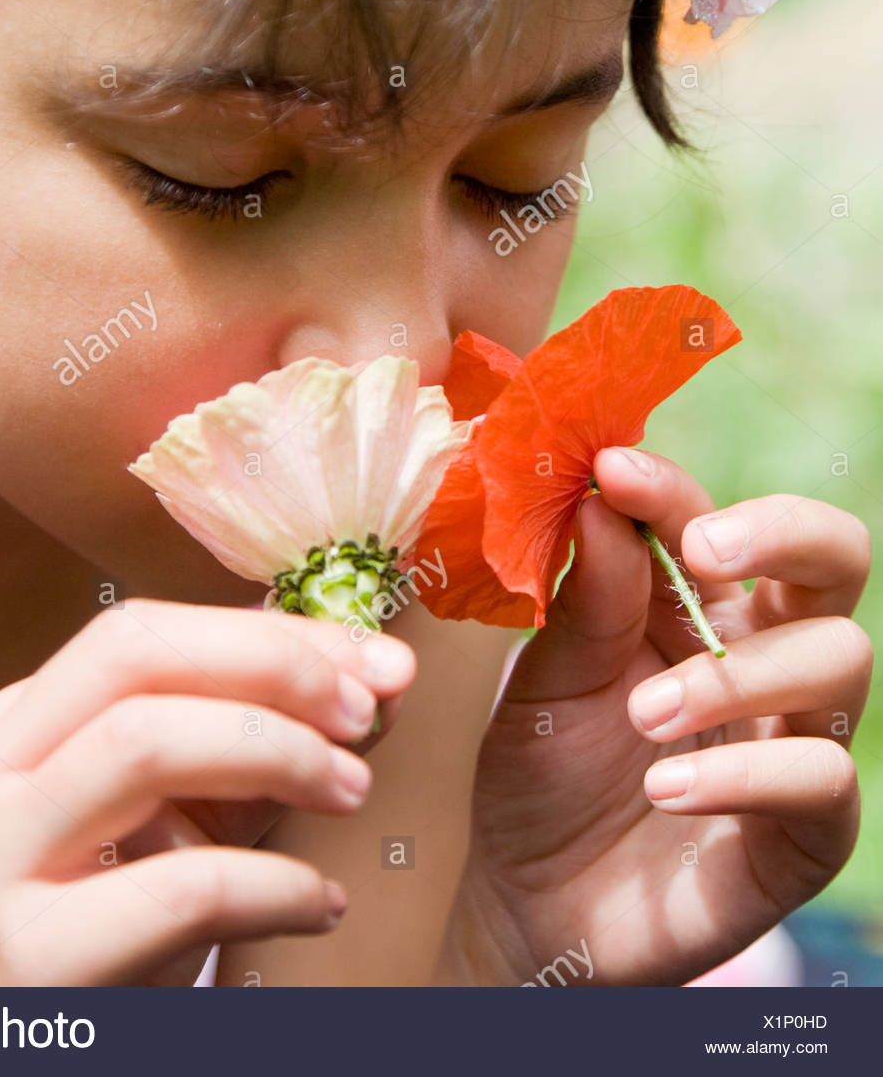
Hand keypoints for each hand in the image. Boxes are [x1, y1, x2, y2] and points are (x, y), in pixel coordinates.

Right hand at [0, 599, 414, 985]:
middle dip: (267, 666)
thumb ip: (259, 735)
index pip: (142, 632)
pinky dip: (277, 886)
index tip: (376, 662)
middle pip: (131, 658)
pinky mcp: (33, 960)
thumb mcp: (188, 813)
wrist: (43, 1052)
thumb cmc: (123, 923)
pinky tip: (323, 906)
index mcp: (21, 722)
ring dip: (277, 752)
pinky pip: (179, 890)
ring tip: (352, 792)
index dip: (266, 633)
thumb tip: (375, 666)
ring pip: (142, 743)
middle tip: (362, 714)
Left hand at [442, 446, 871, 986]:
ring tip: (643, 715)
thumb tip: (602, 499)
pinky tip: (664, 786)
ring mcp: (789, 740)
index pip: (715, 521)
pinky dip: (748, 771)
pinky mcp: (802, 833)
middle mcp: (758, 660)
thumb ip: (585, 601)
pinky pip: (824, 778)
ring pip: (841, 660)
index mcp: (693, 610)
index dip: (674, 489)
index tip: (612, 470)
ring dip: (736, 674)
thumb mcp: (545, 681)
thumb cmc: (541, 775)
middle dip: (780, 534)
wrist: (530, 901)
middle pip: (835, 561)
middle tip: (700, 553)